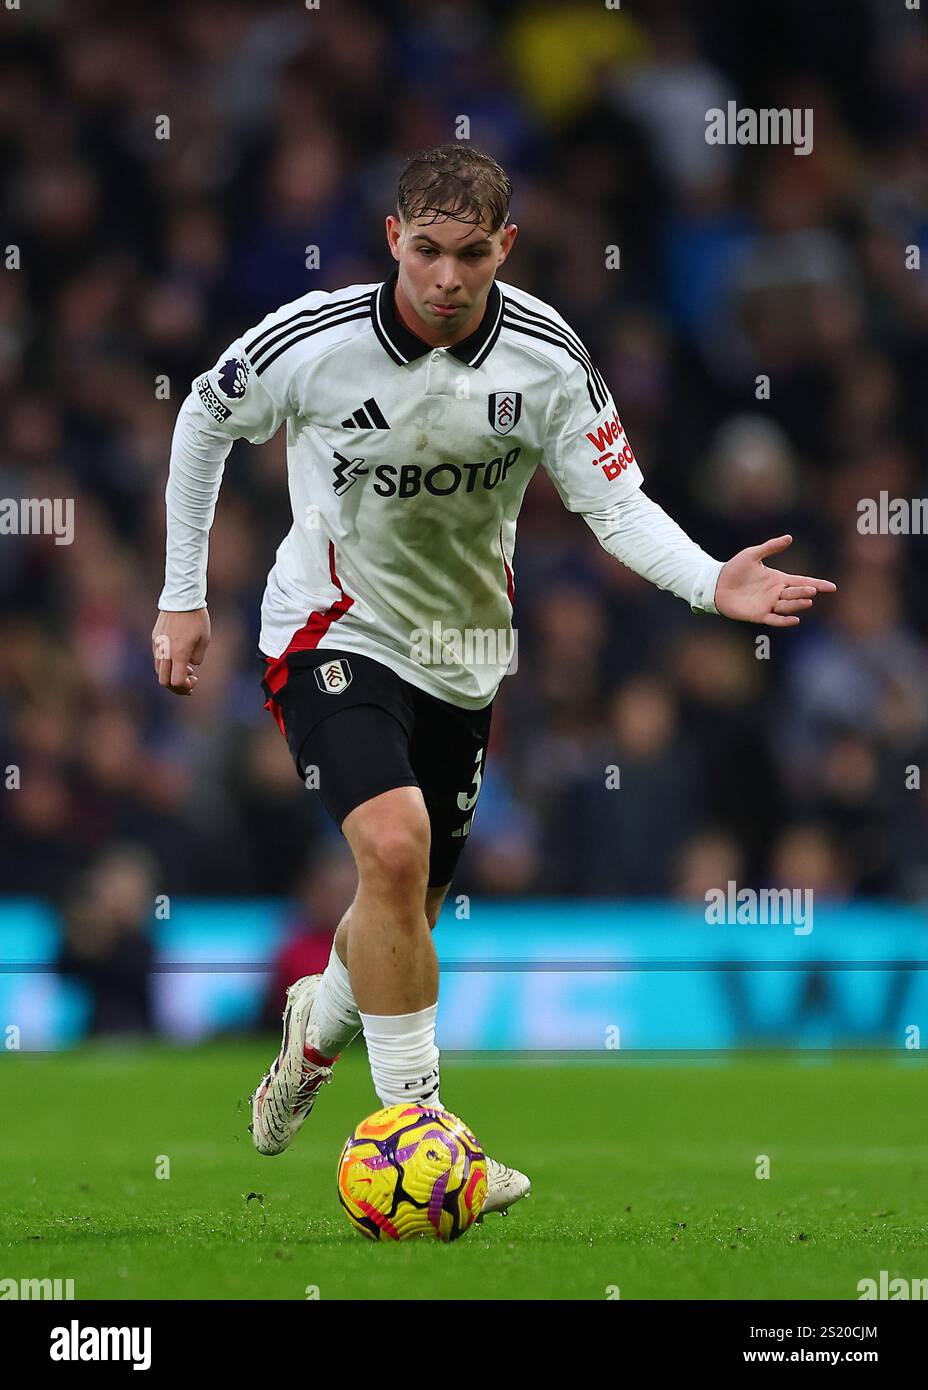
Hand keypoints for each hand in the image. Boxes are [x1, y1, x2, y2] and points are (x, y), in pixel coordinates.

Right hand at [151, 608, 210, 694]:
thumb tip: (189, 665)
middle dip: (177, 687)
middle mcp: (164, 651)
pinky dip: (167, 664)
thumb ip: (197, 658)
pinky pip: (158, 658)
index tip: (195, 680)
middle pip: (163, 681)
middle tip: (190, 682)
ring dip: (171, 674)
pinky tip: (179, 657)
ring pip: (159, 670)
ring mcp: (157, 645)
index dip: (185, 687)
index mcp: (178, 653)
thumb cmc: (196, 618)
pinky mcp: (154, 638)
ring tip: (187, 669)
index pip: (176, 682)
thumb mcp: (204, 640)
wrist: (181, 598)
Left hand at [714, 535, 835, 626]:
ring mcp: (768, 605)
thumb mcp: (753, 554)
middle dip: (805, 592)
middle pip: (796, 594)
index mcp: (778, 579)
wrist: (716, 584)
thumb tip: (789, 537)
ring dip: (798, 604)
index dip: (817, 584)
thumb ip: (770, 547)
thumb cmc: (734, 569)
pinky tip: (795, 619)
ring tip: (807, 600)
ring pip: (788, 606)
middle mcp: (776, 593)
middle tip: (812, 590)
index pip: (802, 581)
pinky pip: (775, 619)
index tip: (832, 587)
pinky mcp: (758, 615)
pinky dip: (785, 620)